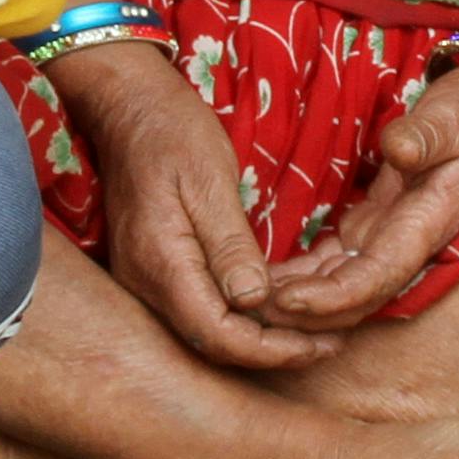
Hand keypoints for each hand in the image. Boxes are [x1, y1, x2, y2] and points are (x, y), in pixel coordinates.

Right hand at [59, 43, 329, 372]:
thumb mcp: (208, 178)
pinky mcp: (161, 269)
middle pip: (215, 342)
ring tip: (317, 333)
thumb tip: (255, 301)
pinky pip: (204, 306)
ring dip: (263, 336)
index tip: (319, 346)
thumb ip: (229, 244)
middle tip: (331, 344)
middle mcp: (148, 283)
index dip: (270, 350)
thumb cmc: (170, 132)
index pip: (217, 334)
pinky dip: (246, 314)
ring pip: (211, 329)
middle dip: (274, 351)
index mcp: (161, 263)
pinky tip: (282, 305)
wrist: (127, 107)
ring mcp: (150, 279)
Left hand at [258, 54, 458, 332]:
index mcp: (427, 225)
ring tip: (245, 301)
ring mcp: (387, 237)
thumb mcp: (454, 116)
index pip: (377, 277)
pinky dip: (301, 276)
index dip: (332, 297)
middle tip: (247, 309)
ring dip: (297, 300)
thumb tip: (398, 149)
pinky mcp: (372, 225)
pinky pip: (333, 263)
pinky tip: (264, 277)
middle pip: (353, 298)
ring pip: (339, 287)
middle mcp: (406, 243)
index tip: (285, 299)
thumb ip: (426, 135)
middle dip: (303, 312)